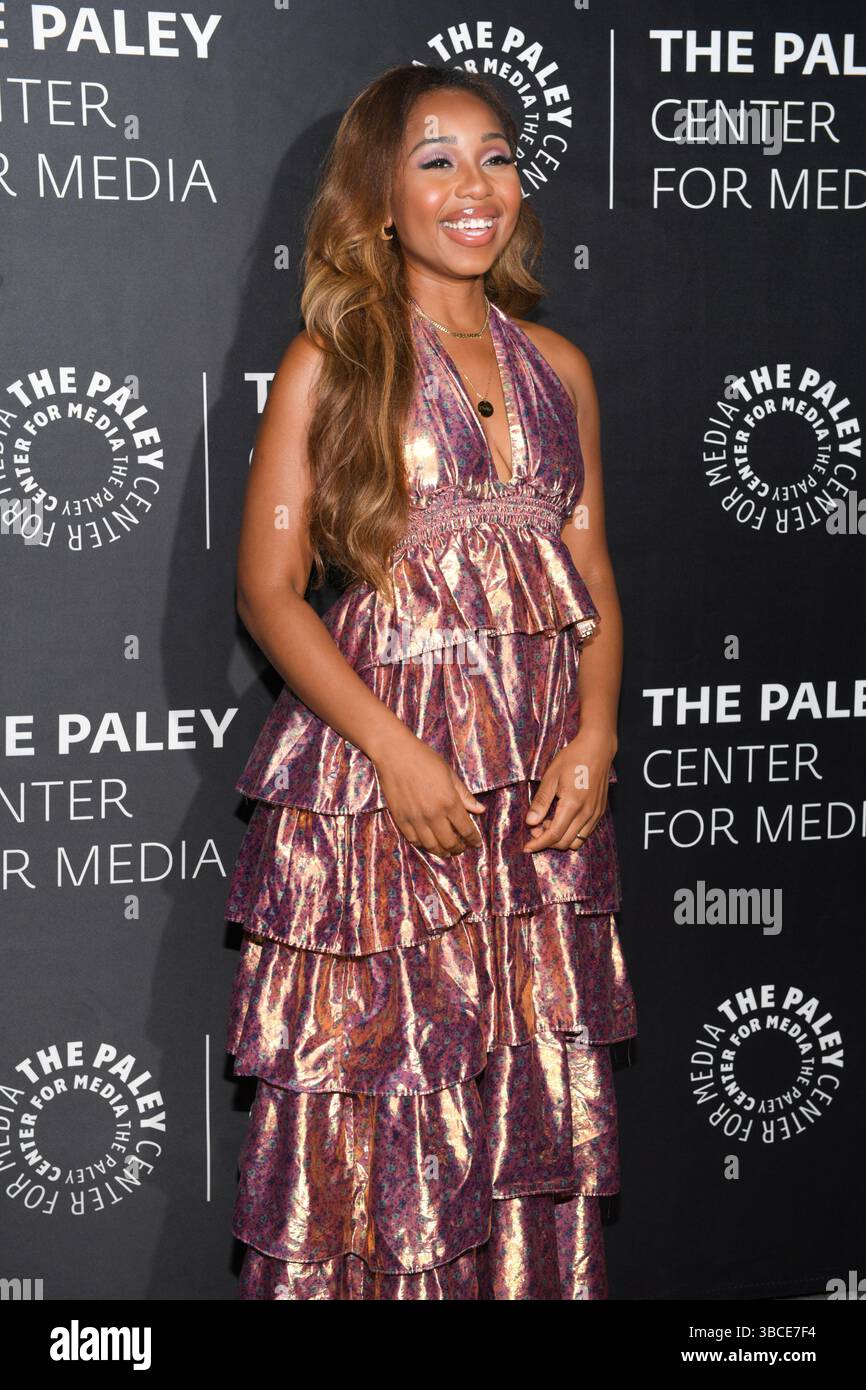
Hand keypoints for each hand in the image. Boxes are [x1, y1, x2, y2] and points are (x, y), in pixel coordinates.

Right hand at [372, 728, 484, 857]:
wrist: (395, 754)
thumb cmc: (424, 759)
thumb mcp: (449, 774)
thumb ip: (465, 795)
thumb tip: (481, 810)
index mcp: (449, 801)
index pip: (466, 829)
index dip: (473, 839)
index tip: (476, 843)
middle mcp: (433, 814)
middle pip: (450, 842)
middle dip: (459, 848)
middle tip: (462, 848)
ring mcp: (415, 819)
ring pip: (432, 846)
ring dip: (442, 852)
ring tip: (447, 851)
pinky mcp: (400, 819)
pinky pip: (414, 840)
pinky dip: (424, 845)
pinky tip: (429, 843)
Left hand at [522, 726, 616, 851]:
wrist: (597, 749)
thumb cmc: (573, 759)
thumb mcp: (551, 776)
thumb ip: (541, 801)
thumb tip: (531, 821)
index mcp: (572, 804)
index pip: (554, 834)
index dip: (539, 843)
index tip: (527, 847)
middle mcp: (586, 813)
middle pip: (565, 842)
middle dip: (547, 841)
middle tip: (535, 829)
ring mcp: (595, 813)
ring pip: (577, 841)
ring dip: (560, 839)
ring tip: (548, 823)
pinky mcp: (600, 811)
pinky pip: (585, 832)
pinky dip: (572, 833)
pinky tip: (562, 820)